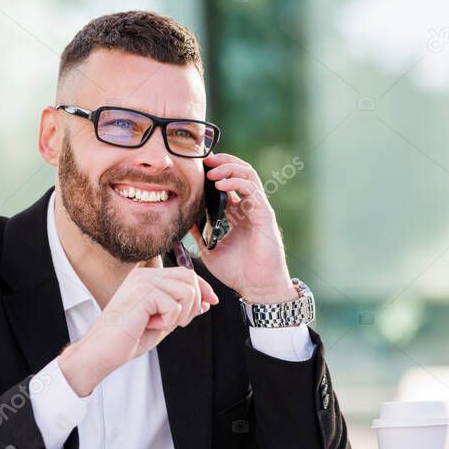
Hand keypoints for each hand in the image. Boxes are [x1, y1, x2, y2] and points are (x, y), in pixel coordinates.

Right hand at [58, 266, 218, 395]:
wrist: (102, 351)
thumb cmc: (128, 338)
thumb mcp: (162, 321)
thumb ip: (181, 309)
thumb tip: (206, 301)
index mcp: (147, 278)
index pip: (186, 274)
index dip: (203, 288)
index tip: (211, 303)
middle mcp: (145, 275)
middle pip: (190, 278)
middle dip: (194, 303)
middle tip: (175, 322)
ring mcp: (143, 282)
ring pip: (187, 291)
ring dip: (181, 315)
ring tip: (159, 324)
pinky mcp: (143, 293)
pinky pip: (175, 306)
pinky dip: (168, 322)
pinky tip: (149, 325)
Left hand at [189, 153, 295, 304]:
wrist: (257, 288)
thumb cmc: (238, 272)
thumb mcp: (210, 250)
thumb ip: (200, 234)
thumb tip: (184, 222)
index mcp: (239, 214)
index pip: (230, 183)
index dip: (216, 171)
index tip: (199, 166)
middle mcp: (250, 208)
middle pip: (241, 172)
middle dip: (223, 161)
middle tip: (205, 159)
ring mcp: (259, 210)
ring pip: (249, 175)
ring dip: (229, 167)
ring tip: (211, 170)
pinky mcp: (265, 216)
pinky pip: (252, 190)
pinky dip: (236, 182)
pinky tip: (220, 184)